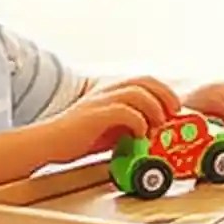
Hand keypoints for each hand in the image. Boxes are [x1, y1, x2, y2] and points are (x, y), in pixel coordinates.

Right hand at [54, 76, 182, 160]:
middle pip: (145, 81)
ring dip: (154, 109)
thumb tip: (153, 130)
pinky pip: (124, 111)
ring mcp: (100, 101)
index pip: (144, 80)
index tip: (175, 108)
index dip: (164, 91)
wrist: (49, 143)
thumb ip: (129, 124)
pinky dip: (138, 122)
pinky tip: (140, 134)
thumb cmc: (78, 137)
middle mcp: (107, 91)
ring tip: (158, 126)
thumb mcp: (111, 129)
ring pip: (137, 93)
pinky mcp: (94, 115)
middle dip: (165, 96)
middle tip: (174, 114)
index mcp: (111, 91)